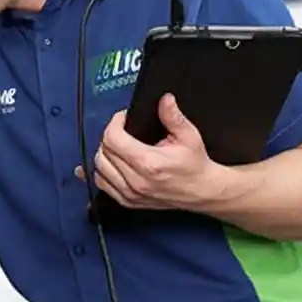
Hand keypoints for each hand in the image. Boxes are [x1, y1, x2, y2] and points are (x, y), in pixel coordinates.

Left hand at [76, 93, 225, 210]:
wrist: (203, 191)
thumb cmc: (195, 165)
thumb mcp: (189, 136)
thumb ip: (173, 116)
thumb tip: (164, 99)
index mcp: (148, 163)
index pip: (113, 139)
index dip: (115, 123)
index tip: (123, 118)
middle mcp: (136, 180)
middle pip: (103, 152)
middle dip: (110, 136)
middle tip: (122, 130)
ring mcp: (130, 194)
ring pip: (98, 169)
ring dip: (104, 154)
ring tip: (118, 146)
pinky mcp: (128, 201)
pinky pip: (102, 184)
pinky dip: (102, 172)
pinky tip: (110, 163)